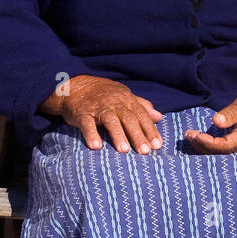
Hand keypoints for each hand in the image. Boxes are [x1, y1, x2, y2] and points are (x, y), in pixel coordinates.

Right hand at [40, 75, 162, 152]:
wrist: (77, 86)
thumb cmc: (105, 95)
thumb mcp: (124, 96)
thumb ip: (142, 106)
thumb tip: (159, 117)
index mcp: (126, 99)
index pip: (141, 115)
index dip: (150, 130)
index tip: (158, 145)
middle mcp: (114, 103)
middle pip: (128, 118)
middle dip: (137, 135)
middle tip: (145, 152)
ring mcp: (98, 107)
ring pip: (110, 120)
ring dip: (118, 135)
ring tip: (124, 151)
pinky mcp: (82, 113)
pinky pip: (87, 123)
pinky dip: (91, 134)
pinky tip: (96, 146)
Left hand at [183, 84, 236, 153]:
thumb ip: (231, 113)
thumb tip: (215, 121)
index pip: (226, 146)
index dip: (208, 144)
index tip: (194, 135)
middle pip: (222, 154)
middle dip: (203, 146)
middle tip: (188, 135)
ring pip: (223, 154)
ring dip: (206, 147)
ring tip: (191, 136)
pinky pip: (226, 150)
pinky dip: (212, 147)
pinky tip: (201, 140)